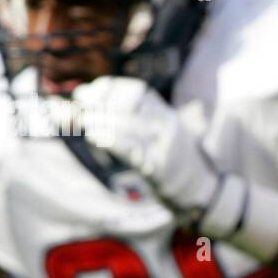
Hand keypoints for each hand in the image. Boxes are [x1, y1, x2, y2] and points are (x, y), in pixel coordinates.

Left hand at [73, 76, 219, 218]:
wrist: (197, 189)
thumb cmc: (169, 159)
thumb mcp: (159, 130)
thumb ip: (132, 116)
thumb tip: (91, 99)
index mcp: (167, 114)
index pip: (138, 91)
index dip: (110, 88)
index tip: (88, 91)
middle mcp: (168, 127)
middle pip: (130, 107)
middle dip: (100, 104)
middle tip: (80, 106)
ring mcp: (164, 147)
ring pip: (127, 126)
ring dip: (99, 121)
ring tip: (84, 121)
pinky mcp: (157, 167)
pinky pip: (129, 149)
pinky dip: (108, 140)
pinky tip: (95, 137)